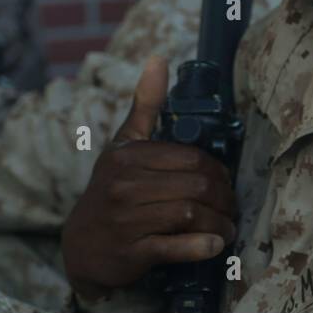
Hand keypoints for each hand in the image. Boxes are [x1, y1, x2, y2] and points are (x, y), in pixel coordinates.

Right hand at [61, 56, 237, 302]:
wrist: (82, 246)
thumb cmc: (111, 189)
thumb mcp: (123, 146)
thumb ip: (145, 105)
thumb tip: (158, 59)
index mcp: (128, 157)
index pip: (192, 158)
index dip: (218, 171)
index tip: (225, 182)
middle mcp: (124, 186)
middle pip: (196, 186)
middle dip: (223, 199)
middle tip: (230, 208)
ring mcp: (126, 220)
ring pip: (190, 215)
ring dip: (218, 224)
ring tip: (226, 229)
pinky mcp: (131, 253)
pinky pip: (174, 247)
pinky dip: (200, 247)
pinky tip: (213, 246)